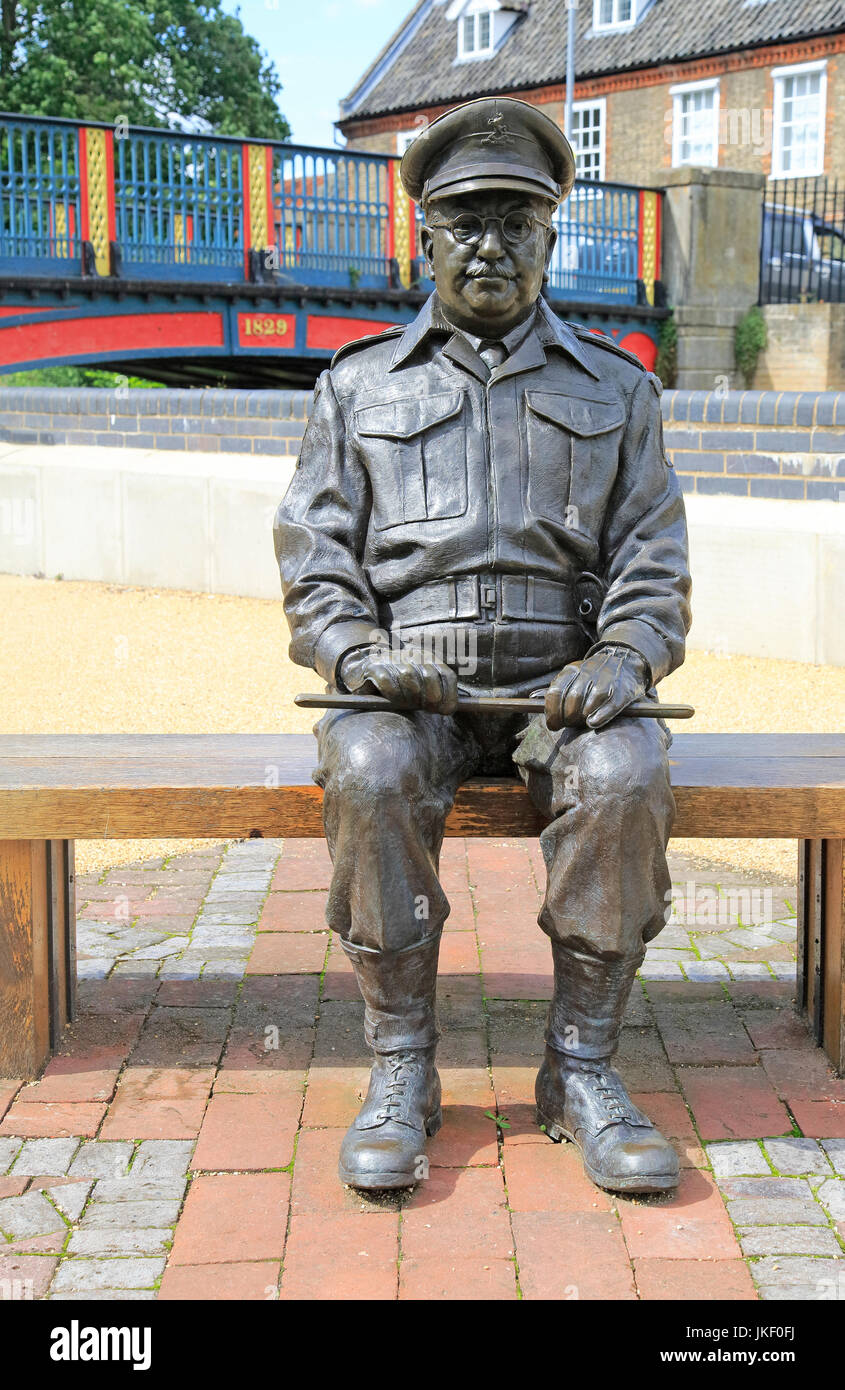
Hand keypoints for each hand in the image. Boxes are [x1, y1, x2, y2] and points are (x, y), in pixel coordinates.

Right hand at [338, 645, 458, 714]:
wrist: (363, 669)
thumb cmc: (396, 684)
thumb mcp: (419, 687)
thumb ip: (435, 694)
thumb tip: (449, 709)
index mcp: (427, 658)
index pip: (446, 675)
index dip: (449, 695)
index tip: (445, 711)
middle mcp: (412, 656)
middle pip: (430, 677)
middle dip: (431, 698)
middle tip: (426, 709)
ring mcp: (393, 660)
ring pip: (409, 678)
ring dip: (410, 697)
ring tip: (406, 704)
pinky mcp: (375, 667)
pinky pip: (387, 682)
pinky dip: (392, 694)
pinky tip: (392, 700)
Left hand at [545, 645, 649, 730]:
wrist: (626, 659)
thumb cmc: (594, 675)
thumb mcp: (573, 675)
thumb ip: (555, 688)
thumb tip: (531, 699)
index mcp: (572, 669)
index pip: (556, 691)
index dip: (552, 712)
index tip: (553, 725)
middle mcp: (588, 672)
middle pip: (572, 699)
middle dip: (567, 717)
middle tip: (569, 725)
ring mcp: (606, 680)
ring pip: (588, 702)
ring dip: (581, 717)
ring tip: (581, 723)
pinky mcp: (622, 690)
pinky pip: (609, 705)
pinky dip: (599, 716)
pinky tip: (592, 723)